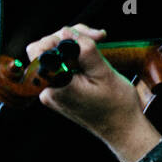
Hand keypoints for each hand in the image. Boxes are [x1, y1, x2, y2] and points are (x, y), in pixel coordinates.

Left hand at [26, 24, 144, 150]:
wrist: (122, 129)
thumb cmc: (117, 106)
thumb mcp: (104, 73)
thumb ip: (84, 50)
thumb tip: (67, 32)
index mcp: (56, 86)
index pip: (39, 50)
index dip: (59, 38)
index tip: (82, 40)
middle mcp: (49, 90)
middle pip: (46, 49)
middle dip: (71, 38)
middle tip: (97, 38)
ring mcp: (53, 92)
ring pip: (55, 55)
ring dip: (75, 45)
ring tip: (99, 43)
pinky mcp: (60, 91)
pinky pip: (61, 66)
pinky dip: (75, 56)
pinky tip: (92, 55)